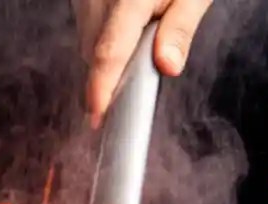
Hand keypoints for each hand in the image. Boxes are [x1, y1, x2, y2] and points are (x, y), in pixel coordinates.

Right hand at [73, 0, 213, 126]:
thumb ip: (181, 27)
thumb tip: (168, 67)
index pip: (109, 52)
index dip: (101, 87)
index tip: (97, 114)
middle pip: (94, 52)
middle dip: (112, 72)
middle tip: (137, 72)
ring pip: (87, 41)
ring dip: (107, 53)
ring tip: (138, 38)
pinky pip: (86, 25)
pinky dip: (102, 35)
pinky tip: (126, 26)